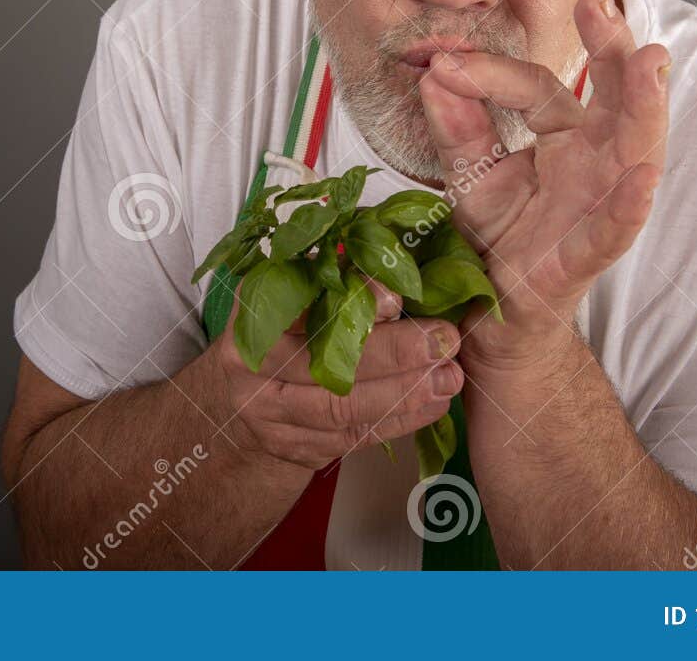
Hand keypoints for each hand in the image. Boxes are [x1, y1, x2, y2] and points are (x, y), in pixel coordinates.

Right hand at [208, 279, 462, 470]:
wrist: (246, 402)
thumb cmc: (287, 332)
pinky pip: (354, 436)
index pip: (303, 306)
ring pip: (343, 407)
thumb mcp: (298, 293)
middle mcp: (252, 366)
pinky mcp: (297, 446)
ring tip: (449, 377)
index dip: (351, 300)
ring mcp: (270, 413)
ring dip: (404, 392)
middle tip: (444, 339)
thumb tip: (389, 251)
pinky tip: (434, 405)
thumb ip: (333, 275)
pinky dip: (400, 421)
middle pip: (326, 363)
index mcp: (256, 313)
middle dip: (394, 351)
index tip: (396, 297)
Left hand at [418, 0, 670, 371]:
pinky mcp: (590, 252)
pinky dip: (629, 205)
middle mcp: (593, 159)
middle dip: (613, 47)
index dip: (491, 73)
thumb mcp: (468, 173)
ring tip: (650, 63)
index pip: (537, 86)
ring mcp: (600, 203)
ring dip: (645, 106)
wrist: (491, 312)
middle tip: (599, 2)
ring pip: (634, 148)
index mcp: (564, 133)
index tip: (444, 62)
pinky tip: (641, 179)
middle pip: (614, 96)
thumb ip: (456, 125)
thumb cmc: (496, 236)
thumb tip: (435, 70)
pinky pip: (615, 228)